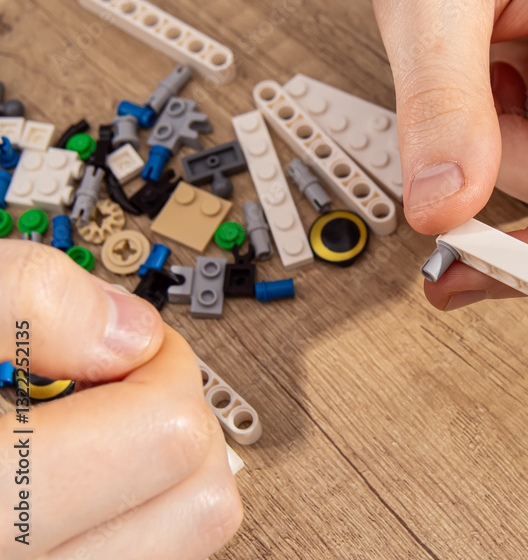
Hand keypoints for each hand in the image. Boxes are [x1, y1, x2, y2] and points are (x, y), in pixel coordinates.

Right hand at [0, 241, 241, 557]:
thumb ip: (20, 298)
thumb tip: (130, 328)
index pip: (168, 439)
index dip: (164, 361)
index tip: (126, 336)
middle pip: (203, 505)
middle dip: (177, 417)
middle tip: (112, 382)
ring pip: (180, 543)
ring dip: (158, 472)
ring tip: (83, 429)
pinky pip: (136, 558)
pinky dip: (128, 511)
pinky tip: (68, 473)